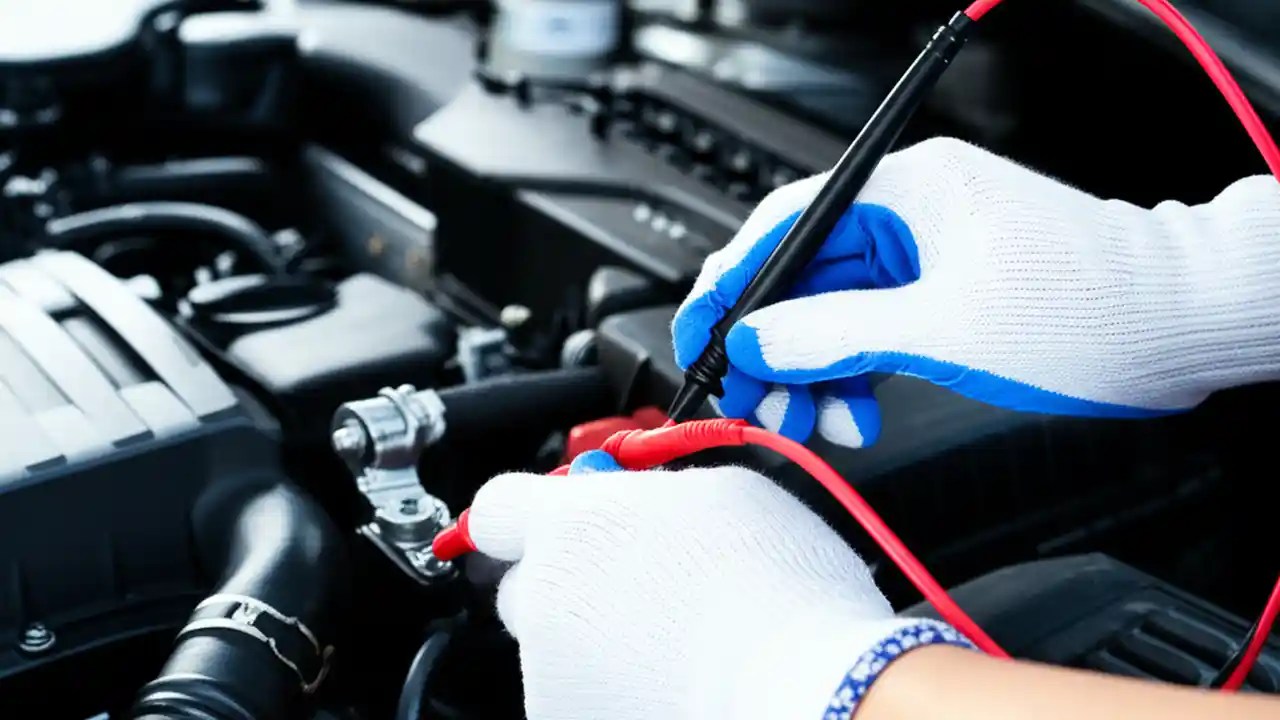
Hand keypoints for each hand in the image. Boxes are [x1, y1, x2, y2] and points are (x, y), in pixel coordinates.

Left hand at [467, 452, 970, 719]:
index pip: (499, 506)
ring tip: (674, 638)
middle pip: (526, 581)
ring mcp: (550, 670)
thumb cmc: (777, 591)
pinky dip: (612, 686)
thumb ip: (652, 488)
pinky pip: (579, 691)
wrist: (800, 690)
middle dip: (568, 578)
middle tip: (633, 580)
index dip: (529, 510)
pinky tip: (672, 677)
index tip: (554, 517)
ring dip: (595, 634)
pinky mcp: (567, 716)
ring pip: (555, 643)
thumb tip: (638, 497)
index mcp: (572, 524)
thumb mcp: (723, 491)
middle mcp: (546, 596)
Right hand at [673, 137, 1279, 446]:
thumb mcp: (942, 328)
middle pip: (802, 278)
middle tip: (757, 403)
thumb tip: (757, 338)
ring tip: (815, 424)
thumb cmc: (1089, 304)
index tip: (699, 337)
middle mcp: (908, 215)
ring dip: (813, 372)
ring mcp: (925, 255)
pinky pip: (870, 333)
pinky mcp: (942, 294)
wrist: (1179, 325)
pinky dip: (854, 375)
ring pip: (832, 313)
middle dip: (775, 347)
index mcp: (904, 191)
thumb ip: (835, 334)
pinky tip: (856, 413)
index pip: (783, 229)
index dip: (730, 287)